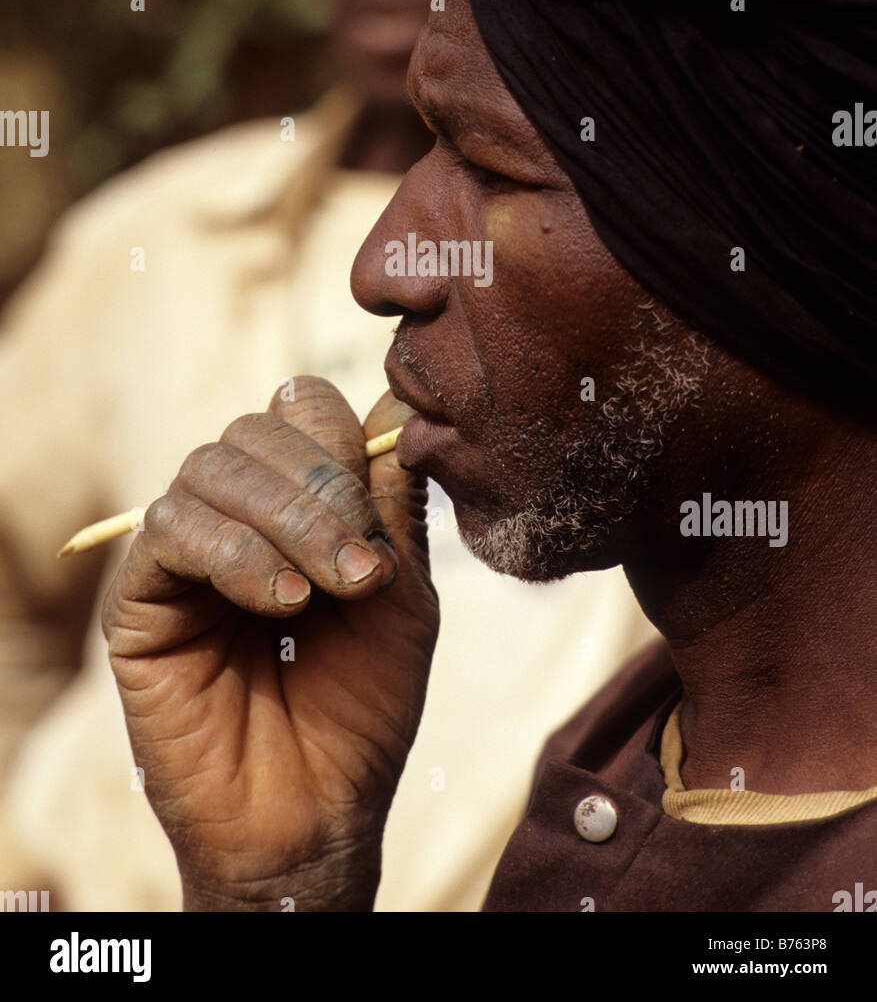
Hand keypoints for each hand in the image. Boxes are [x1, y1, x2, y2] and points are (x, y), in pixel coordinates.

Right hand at [102, 377, 438, 910]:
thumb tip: (401, 403)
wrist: (317, 811)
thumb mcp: (401, 596)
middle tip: (363, 569)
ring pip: (212, 467)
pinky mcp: (140, 599)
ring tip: (325, 596)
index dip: (344, 441)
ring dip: (286, 521)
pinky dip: (235, 554)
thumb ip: (393, 504)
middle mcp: (235, 513)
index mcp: (295, 500)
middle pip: (257, 428)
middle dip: (322, 486)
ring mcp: (184, 552)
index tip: (383, 517)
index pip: (302, 408)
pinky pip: (171, 529)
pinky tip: (281, 605)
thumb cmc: (364, 706)